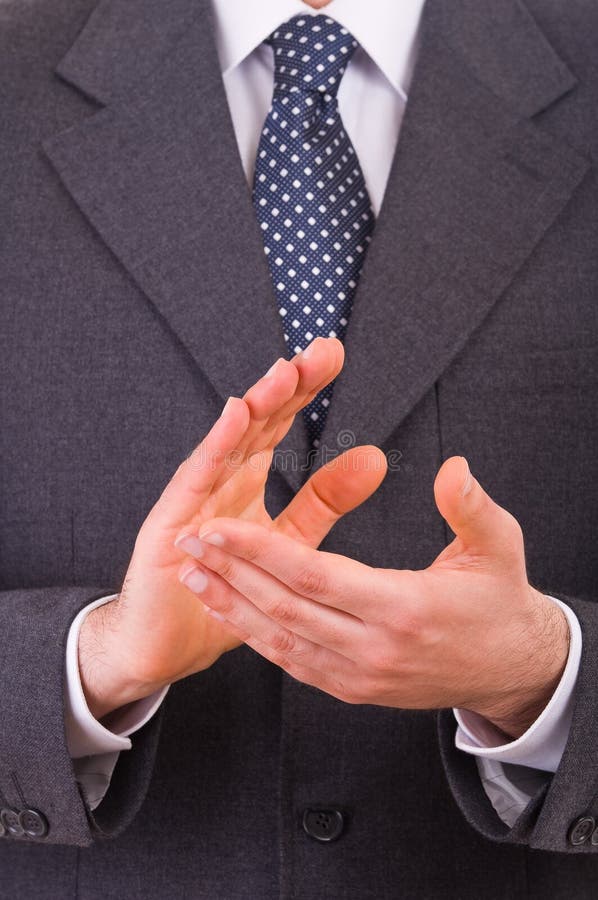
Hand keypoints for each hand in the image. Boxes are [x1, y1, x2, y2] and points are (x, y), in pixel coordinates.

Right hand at [79, 338, 386, 718]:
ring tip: (284, 373)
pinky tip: (235, 413)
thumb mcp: (290, 539)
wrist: (173, 643)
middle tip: (320, 350)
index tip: (334, 355)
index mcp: (246, 479)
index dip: (304, 389)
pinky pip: (197, 480)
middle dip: (286, 384)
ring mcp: (193, 499)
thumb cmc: (228, 587)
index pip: (278, 423)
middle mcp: (219, 480)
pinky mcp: (170, 525)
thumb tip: (374, 458)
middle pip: (256, 422)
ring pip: (228, 443)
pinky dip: (216, 445)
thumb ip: (325, 501)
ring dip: (256, 405)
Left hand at [179, 456, 569, 738]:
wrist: (510, 668)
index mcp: (404, 608)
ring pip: (280, 640)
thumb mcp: (501, 547)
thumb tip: (452, 470)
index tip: (219, 527)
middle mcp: (374, 649)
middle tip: (190, 540)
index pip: (315, 576)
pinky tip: (230, 609)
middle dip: (231, 572)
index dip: (261, 551)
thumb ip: (471, 508)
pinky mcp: (353, 689)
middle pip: (286, 607)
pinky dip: (256, 636)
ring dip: (232, 605)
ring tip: (193, 574)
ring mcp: (360, 676)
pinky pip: (293, 662)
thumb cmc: (500, 603)